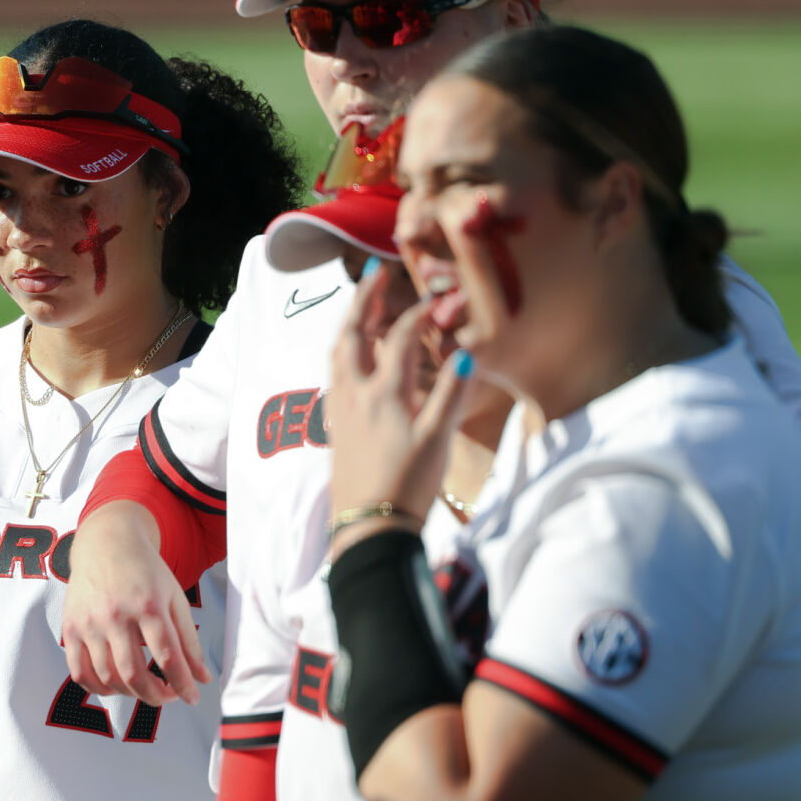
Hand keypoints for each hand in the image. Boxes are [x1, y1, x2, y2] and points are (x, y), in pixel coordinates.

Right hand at [62, 501, 210, 704]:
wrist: (106, 544)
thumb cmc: (145, 571)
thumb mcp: (174, 598)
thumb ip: (189, 640)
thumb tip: (202, 678)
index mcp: (147, 605)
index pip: (167, 656)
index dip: (182, 684)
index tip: (192, 697)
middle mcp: (115, 615)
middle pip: (134, 674)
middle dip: (156, 696)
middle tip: (169, 696)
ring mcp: (89, 623)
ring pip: (108, 677)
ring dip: (131, 693)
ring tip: (146, 687)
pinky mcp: (70, 628)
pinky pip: (80, 673)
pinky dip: (98, 688)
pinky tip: (115, 686)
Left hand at [326, 266, 475, 549]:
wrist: (368, 528)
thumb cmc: (408, 485)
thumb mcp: (438, 440)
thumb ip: (452, 395)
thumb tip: (466, 353)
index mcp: (384, 392)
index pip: (401, 336)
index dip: (420, 312)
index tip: (439, 296)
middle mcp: (356, 393)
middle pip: (354, 334)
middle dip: (364, 300)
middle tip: (375, 273)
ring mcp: (341, 409)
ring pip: (337, 353)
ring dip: (348, 322)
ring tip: (360, 305)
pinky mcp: (336, 426)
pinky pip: (334, 374)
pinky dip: (342, 352)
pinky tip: (349, 357)